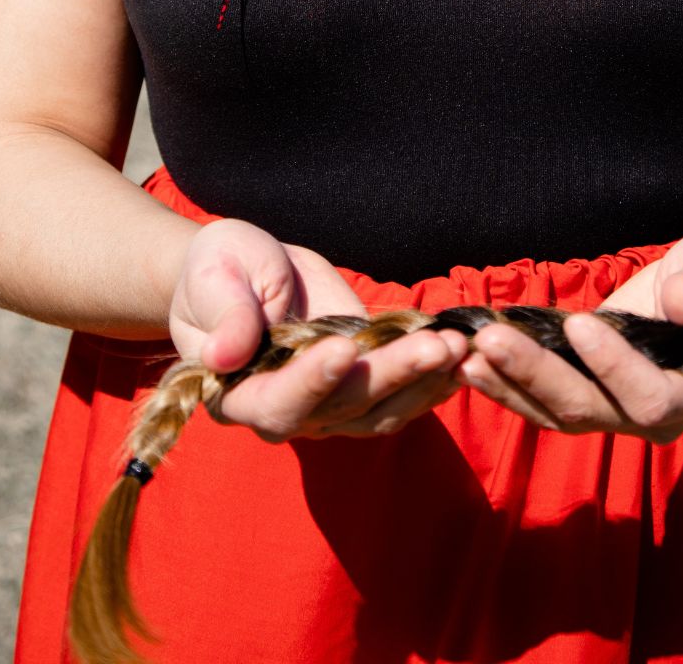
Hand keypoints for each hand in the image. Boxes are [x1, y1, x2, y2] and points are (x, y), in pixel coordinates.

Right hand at [169, 219, 469, 442]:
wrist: (243, 272)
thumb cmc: (219, 271)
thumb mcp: (216, 278)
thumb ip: (226, 315)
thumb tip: (225, 355)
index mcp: (238, 394)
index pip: (278, 401)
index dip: (311, 381)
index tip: (345, 349)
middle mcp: (288, 412)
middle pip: (345, 407)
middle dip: (394, 374)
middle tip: (437, 344)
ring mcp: (330, 405)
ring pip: (382, 410)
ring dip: (425, 380)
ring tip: (460, 345)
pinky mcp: (363, 386)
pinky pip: (402, 394)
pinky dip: (434, 378)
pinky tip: (466, 355)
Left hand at [452, 222, 682, 442]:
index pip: (650, 397)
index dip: (614, 366)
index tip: (580, 323)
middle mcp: (655, 414)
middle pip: (589, 411)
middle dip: (537, 375)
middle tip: (492, 340)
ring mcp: (617, 405)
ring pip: (558, 412)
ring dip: (510, 384)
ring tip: (466, 355)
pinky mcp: (590, 387)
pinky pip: (544, 397)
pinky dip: (506, 382)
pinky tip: (468, 360)